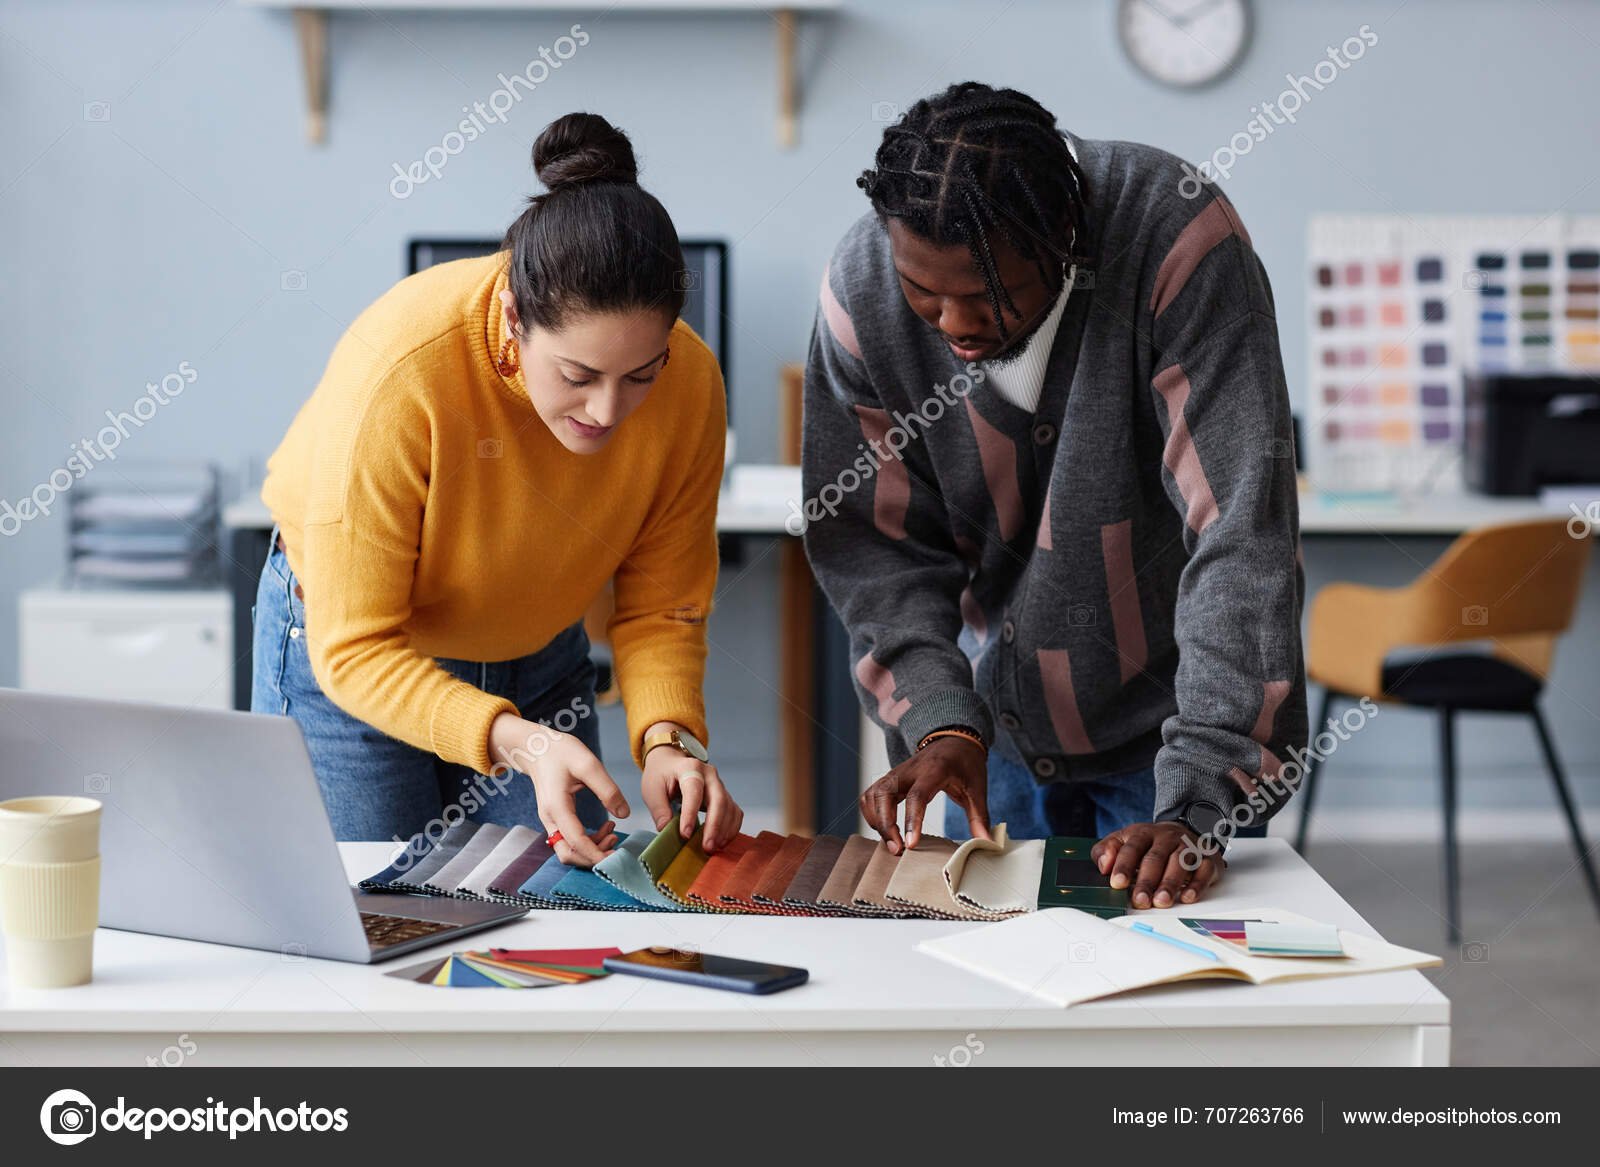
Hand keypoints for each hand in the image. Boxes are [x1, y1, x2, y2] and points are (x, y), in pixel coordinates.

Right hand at [489, 712, 625, 866]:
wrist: (537, 747)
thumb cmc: (561, 752)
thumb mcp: (589, 764)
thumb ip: (607, 789)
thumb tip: (624, 814)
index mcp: (557, 807)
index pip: (576, 842)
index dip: (596, 854)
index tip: (615, 858)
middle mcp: (550, 819)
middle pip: (567, 854)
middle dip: (592, 857)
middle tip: (616, 844)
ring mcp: (551, 820)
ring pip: (568, 850)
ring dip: (592, 848)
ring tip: (613, 831)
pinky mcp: (556, 819)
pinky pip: (569, 840)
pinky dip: (588, 840)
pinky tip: (605, 826)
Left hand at [639, 723, 743, 851]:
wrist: (670, 762)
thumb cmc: (660, 775)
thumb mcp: (651, 789)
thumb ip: (659, 810)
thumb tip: (667, 830)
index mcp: (689, 767)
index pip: (693, 791)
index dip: (690, 814)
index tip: (685, 834)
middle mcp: (709, 774)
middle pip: (719, 799)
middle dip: (714, 825)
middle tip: (706, 847)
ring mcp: (719, 785)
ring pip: (730, 808)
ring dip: (724, 830)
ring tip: (712, 848)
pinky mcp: (724, 796)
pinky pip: (734, 812)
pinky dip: (730, 829)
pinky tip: (720, 842)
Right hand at [859, 734, 989, 854]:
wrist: (954, 740)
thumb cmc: (965, 765)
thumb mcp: (977, 789)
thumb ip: (979, 817)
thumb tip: (987, 844)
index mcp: (933, 771)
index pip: (917, 796)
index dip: (912, 821)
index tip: (910, 845)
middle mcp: (909, 770)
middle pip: (884, 795)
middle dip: (885, 824)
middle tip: (897, 850)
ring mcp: (896, 773)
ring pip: (872, 795)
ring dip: (876, 820)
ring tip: (891, 842)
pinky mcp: (889, 779)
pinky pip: (869, 795)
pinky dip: (870, 813)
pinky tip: (883, 829)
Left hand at [1091, 821, 1223, 908]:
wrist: (1182, 831)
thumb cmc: (1149, 843)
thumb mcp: (1123, 841)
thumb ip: (1106, 851)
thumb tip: (1103, 865)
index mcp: (1143, 833)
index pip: (1132, 848)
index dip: (1123, 866)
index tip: (1117, 883)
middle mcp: (1167, 838)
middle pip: (1155, 858)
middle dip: (1147, 881)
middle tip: (1140, 900)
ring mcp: (1188, 847)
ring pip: (1179, 864)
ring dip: (1170, 884)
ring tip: (1161, 901)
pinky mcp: (1206, 859)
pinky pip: (1203, 871)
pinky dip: (1197, 885)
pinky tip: (1188, 897)